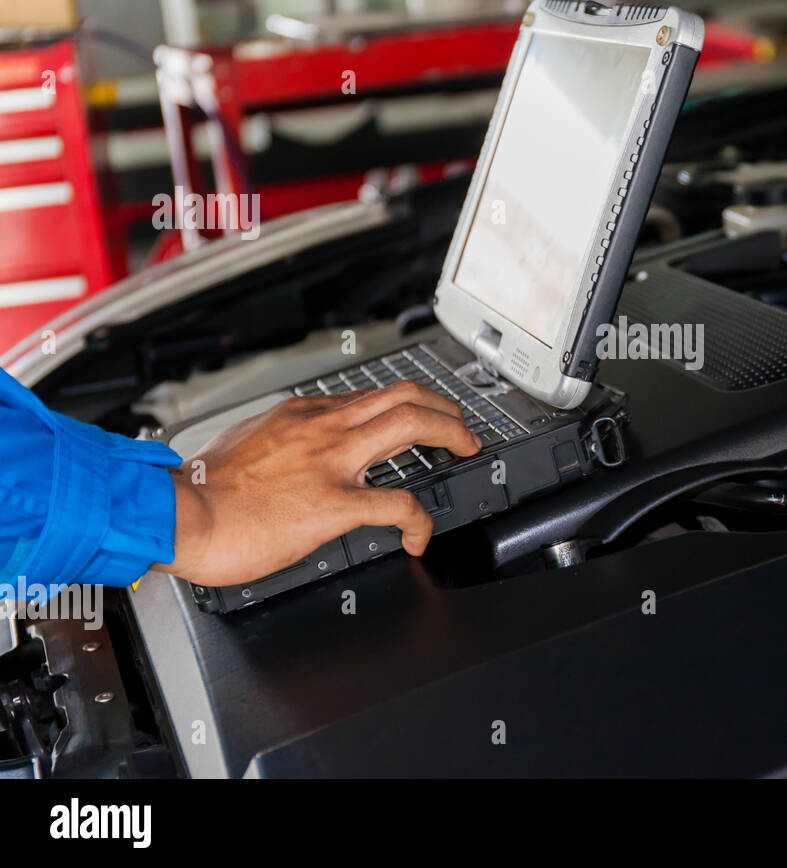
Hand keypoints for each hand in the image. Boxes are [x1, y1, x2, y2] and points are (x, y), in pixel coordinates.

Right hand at [154, 381, 480, 586]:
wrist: (175, 513)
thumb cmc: (197, 490)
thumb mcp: (244, 444)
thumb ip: (277, 443)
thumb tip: (287, 453)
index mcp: (301, 416)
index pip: (368, 397)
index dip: (403, 405)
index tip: (416, 416)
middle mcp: (322, 428)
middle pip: (403, 395)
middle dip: (444, 406)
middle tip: (460, 426)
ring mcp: (331, 463)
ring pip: (411, 425)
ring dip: (451, 434)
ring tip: (466, 450)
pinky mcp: (333, 504)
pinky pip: (397, 505)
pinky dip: (420, 521)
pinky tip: (419, 536)